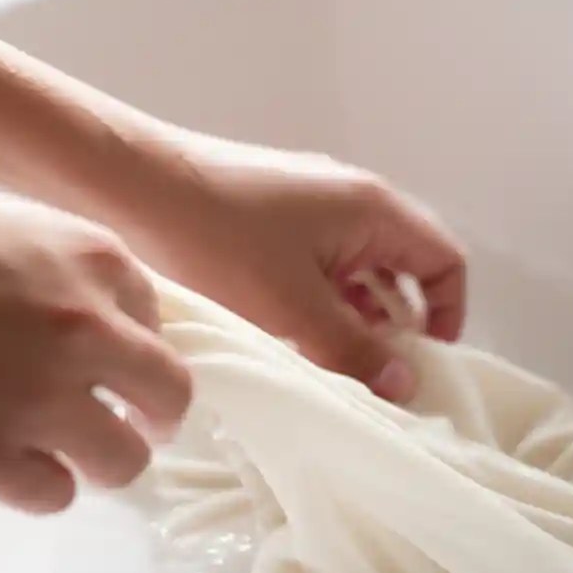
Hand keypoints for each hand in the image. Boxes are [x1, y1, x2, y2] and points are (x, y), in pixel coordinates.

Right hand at [0, 166, 190, 513]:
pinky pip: (52, 495)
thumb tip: (71, 311)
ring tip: (69, 457)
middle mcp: (86, 329)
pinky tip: (8, 472)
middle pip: (168, 396)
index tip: (115, 362)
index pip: (157, 320)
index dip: (136, 346)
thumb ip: (48, 268)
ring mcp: (41, 397)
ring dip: (102, 462)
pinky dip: (38, 489)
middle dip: (151, 415)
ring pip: (123, 460)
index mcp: (89, 259)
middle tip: (127, 425)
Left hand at [123, 133, 466, 402]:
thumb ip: (354, 350)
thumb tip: (405, 387)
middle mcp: (350, 200)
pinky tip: (282, 341)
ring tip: (321, 367)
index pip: (444, 261)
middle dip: (392, 328)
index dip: (446, 316)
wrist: (127, 186)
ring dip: (347, 322)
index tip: (417, 366)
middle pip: (401, 270)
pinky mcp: (270, 219)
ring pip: (354, 275)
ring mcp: (308, 207)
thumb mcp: (292, 309)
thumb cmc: (216, 241)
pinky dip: (313, 306)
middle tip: (367, 379)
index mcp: (373, 209)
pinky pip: (315, 269)